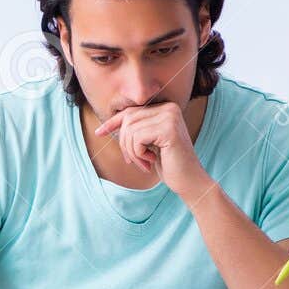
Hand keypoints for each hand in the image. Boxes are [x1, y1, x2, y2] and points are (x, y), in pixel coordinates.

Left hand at [94, 102, 213, 200]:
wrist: (188, 180)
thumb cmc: (167, 163)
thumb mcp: (148, 143)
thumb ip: (135, 129)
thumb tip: (106, 125)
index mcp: (165, 108)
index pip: (131, 112)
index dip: (112, 123)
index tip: (99, 133)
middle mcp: (169, 108)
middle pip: (128, 120)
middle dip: (125, 143)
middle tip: (133, 161)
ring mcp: (170, 117)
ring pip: (130, 131)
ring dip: (132, 152)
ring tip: (144, 163)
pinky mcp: (168, 129)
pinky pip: (137, 139)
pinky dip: (138, 154)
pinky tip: (151, 161)